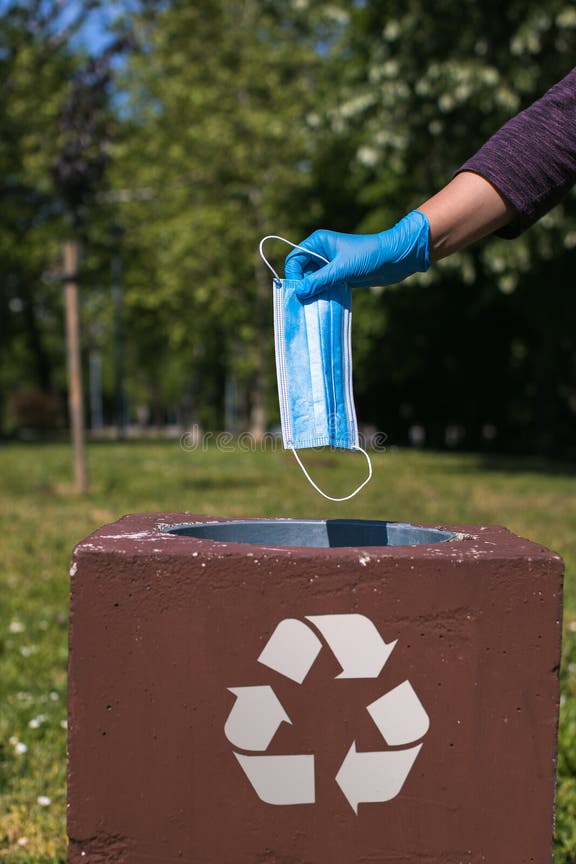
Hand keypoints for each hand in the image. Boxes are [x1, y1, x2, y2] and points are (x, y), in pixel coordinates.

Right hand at [284, 210, 429, 299]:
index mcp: (318, 242)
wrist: (396, 258)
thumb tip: (298, 293)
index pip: (295, 259)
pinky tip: (325, 305)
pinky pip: (324, 287)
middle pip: (301, 272)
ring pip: (312, 281)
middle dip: (302, 287)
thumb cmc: (369, 256)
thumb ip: (319, 281)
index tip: (298, 292)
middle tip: (305, 304)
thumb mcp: (342, 269)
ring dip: (313, 293)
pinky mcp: (340, 276)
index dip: (293, 275)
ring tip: (315, 306)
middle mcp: (321, 252)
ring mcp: (330, 265)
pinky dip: (323, 295)